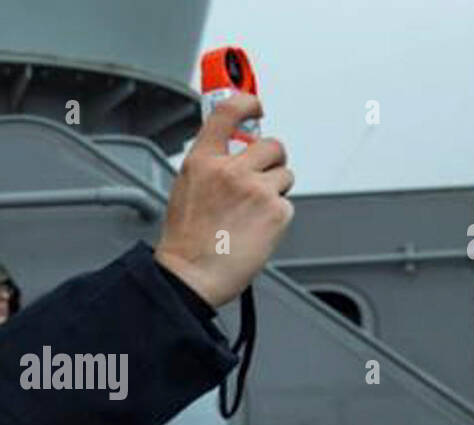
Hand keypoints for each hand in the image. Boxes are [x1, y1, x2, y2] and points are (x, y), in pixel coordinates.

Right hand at [153, 92, 293, 308]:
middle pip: (271, 144)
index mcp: (203, 161)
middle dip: (271, 161)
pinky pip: (287, 203)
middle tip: (260, 179)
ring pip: (284, 175)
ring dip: (274, 191)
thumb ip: (210, 165)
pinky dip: (276, 217)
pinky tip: (257, 230)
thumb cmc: (186, 242)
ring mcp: (256, 189)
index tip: (255, 104)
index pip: (228, 112)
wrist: (191, 276)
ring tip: (253, 214)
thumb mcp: (186, 189)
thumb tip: (231, 151)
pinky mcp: (275, 211)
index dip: (247, 100)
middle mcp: (230, 170)